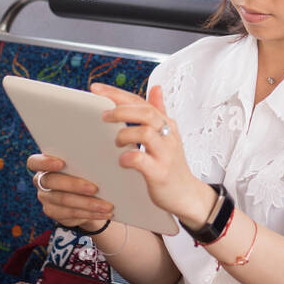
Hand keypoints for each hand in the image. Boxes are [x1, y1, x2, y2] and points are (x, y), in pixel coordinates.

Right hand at [26, 152, 114, 231]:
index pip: (34, 162)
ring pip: (64, 200)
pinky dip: (90, 213)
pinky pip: (72, 213)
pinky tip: (104, 213)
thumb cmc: (86, 170)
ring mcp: (46, 198)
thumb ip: (89, 159)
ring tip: (107, 206)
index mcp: (45, 164)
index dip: (45, 162)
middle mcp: (41, 181)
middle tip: (95, 189)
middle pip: (51, 182)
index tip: (61, 163)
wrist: (87, 194)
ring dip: (88, 204)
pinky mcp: (54, 212)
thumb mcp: (86, 163)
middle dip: (74, 185)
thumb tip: (108, 159)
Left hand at [89, 82, 206, 224]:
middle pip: (146, 112)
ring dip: (125, 134)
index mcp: (167, 124)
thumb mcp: (168, 135)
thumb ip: (160, 111)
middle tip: (103, 116)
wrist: (187, 195)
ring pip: (146, 132)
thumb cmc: (172, 165)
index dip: (118, 94)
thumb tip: (156, 88)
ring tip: (117, 142)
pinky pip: (142, 160)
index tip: (96, 90)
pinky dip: (128, 158)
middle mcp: (168, 136)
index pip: (142, 102)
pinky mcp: (160, 173)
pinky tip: (122, 160)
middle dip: (121, 111)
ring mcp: (166, 154)